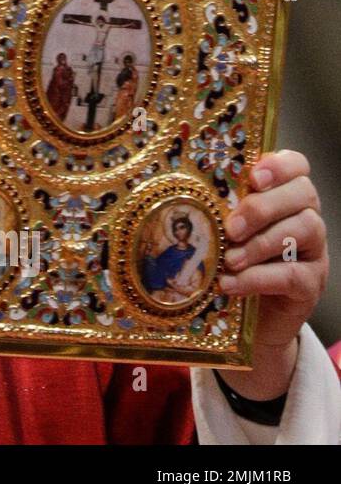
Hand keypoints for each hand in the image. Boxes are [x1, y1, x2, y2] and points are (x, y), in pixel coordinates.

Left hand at [217, 150, 328, 399]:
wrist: (248, 317)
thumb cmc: (230, 262)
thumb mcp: (220, 230)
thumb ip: (214, 207)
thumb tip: (171, 189)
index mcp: (283, 196)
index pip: (296, 165)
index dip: (280, 166)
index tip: (253, 177)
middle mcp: (305, 217)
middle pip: (303, 194)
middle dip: (263, 207)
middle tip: (232, 227)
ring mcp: (312, 251)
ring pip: (304, 230)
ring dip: (261, 243)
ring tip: (229, 259)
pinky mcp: (310, 284)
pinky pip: (293, 275)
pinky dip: (258, 278)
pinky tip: (230, 283)